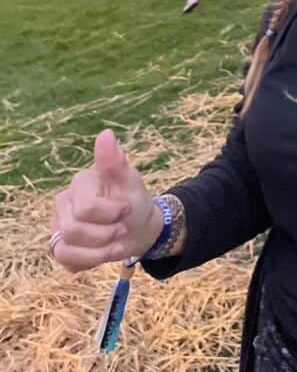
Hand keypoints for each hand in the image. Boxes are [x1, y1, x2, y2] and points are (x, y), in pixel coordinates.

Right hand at [50, 129, 159, 272]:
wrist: (138, 228)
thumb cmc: (134, 201)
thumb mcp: (130, 182)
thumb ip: (114, 162)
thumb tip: (106, 134)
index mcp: (80, 182)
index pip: (85, 208)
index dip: (110, 214)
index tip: (126, 207)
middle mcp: (64, 201)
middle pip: (72, 230)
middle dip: (104, 235)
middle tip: (122, 228)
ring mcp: (58, 224)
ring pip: (64, 248)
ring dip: (98, 252)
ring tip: (115, 242)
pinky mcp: (60, 245)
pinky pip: (64, 260)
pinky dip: (88, 261)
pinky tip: (101, 251)